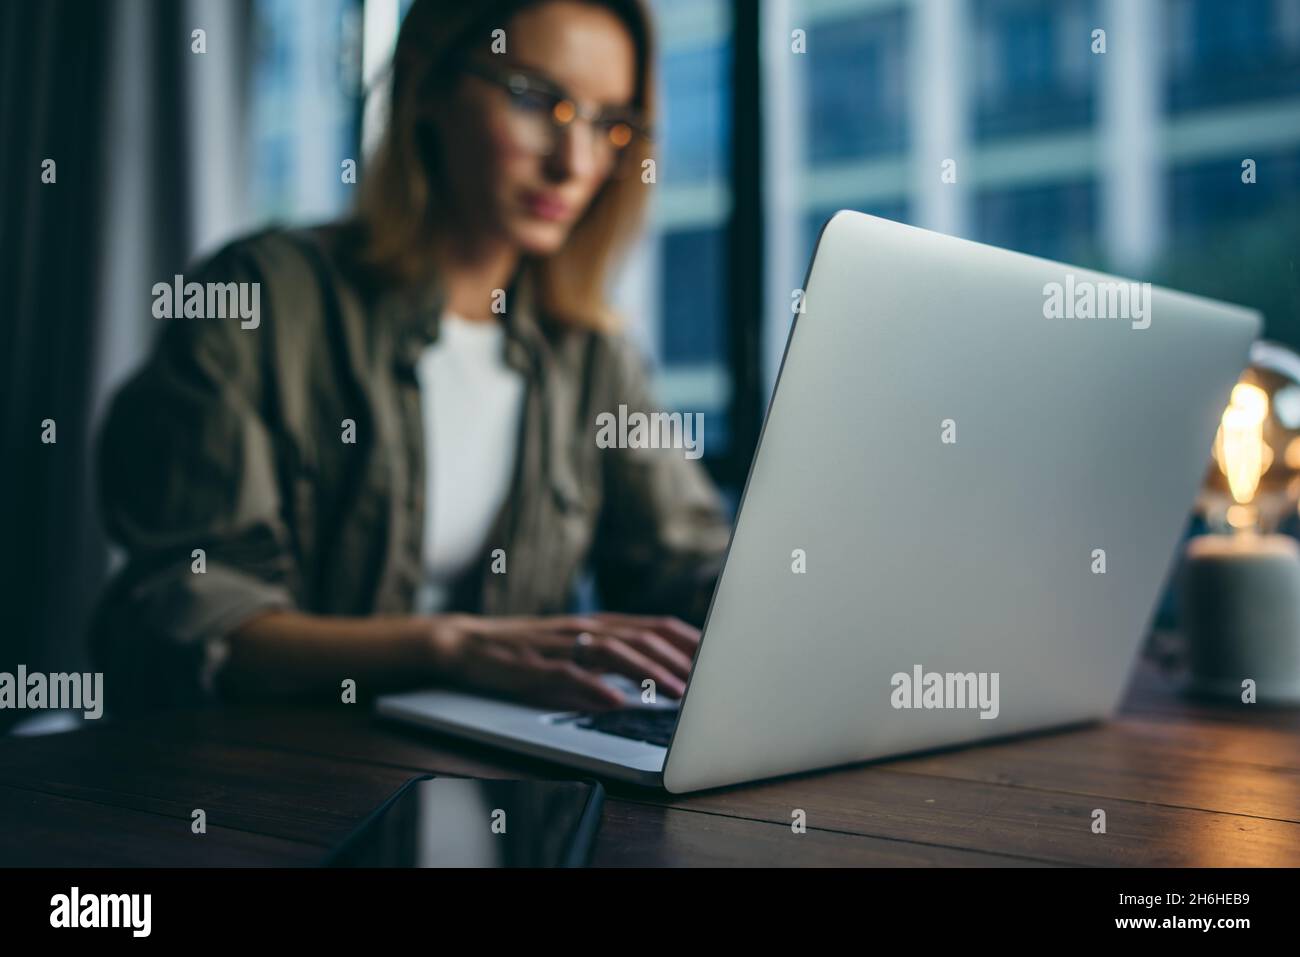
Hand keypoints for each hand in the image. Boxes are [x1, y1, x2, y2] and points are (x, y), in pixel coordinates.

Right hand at [428, 612, 700, 711]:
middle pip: (643, 635)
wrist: (467, 643)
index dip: (689, 640)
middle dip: (681, 657)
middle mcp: (585, 628)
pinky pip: (570, 675)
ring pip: (615, 651)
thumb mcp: (575, 651)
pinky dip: (596, 687)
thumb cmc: (526, 652)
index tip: (718, 657)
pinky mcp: (535, 665)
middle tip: (710, 680)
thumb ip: (612, 660)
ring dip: (651, 672)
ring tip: (679, 693)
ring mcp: (561, 644)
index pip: (655, 625)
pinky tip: (618, 701)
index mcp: (598, 624)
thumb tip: (653, 680)